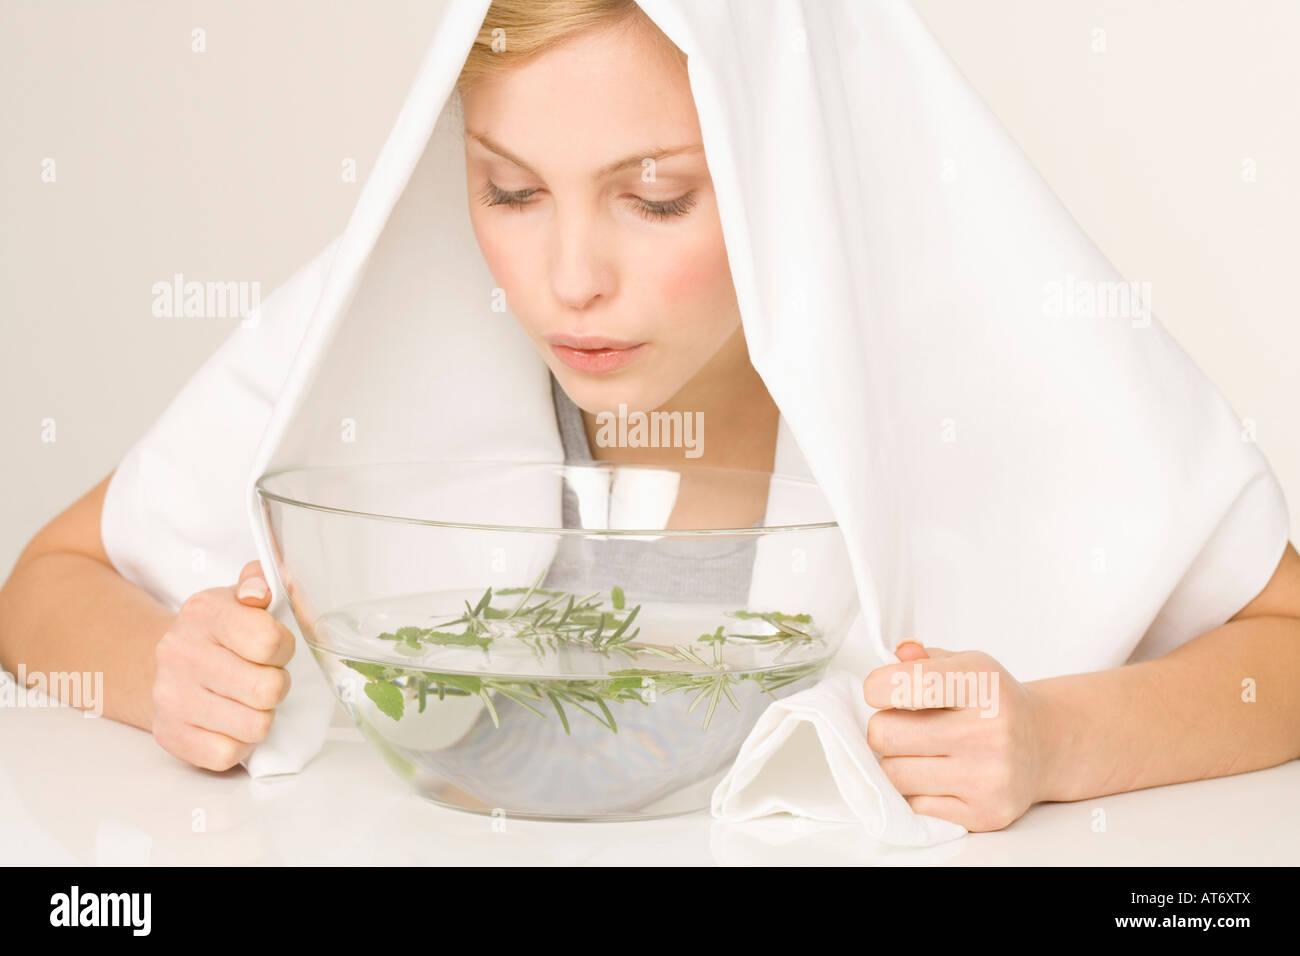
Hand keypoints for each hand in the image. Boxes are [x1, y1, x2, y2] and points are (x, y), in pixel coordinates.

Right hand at [151, 560, 292, 770]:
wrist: (167, 664)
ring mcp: (170, 696)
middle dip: (277, 685)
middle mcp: (180, 652)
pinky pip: (226, 754)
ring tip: (248, 700)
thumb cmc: (220, 634)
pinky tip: (231, 723)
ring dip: (261, 716)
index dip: (284, 649)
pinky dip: (238, 744)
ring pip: (254, 726)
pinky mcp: (169, 734)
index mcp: (204, 611)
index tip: (275, 649)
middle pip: (267, 689)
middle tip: (264, 678)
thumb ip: (261, 582)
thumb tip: (260, 590)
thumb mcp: (240, 598)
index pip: (269, 641)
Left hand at [862, 642, 1046, 831]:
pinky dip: (917, 791)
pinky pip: (915, 805)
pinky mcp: (984, 814)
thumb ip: (924, 659)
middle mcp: (988, 731)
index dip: (877, 687)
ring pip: (894, 774)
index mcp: (981, 684)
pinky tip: (938, 775)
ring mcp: (987, 777)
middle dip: (883, 727)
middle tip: (900, 724)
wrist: (1043, 745)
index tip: (881, 690)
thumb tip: (900, 654)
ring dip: (896, 762)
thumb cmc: (994, 702)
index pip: (906, 685)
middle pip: (885, 735)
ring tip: (918, 750)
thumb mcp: (966, 665)